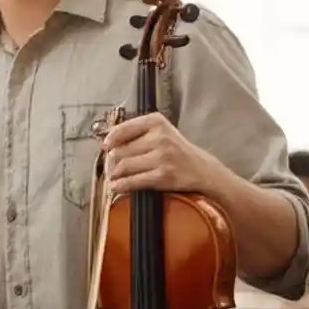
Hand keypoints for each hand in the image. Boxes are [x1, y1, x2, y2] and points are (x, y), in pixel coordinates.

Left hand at [102, 112, 223, 194]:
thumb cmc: (177, 150)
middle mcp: (160, 137)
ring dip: (114, 174)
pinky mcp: (162, 176)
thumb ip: (136, 131)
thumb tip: (106, 140)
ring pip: (124, 166)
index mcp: (157, 122)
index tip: (106, 146)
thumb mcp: (161, 131)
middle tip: (111, 166)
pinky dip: (120, 185)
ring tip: (114, 176)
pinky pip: (132, 181)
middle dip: (112, 161)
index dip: (110, 139)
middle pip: (120, 150)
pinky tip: (117, 186)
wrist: (203, 169)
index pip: (122, 129)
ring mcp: (162, 157)